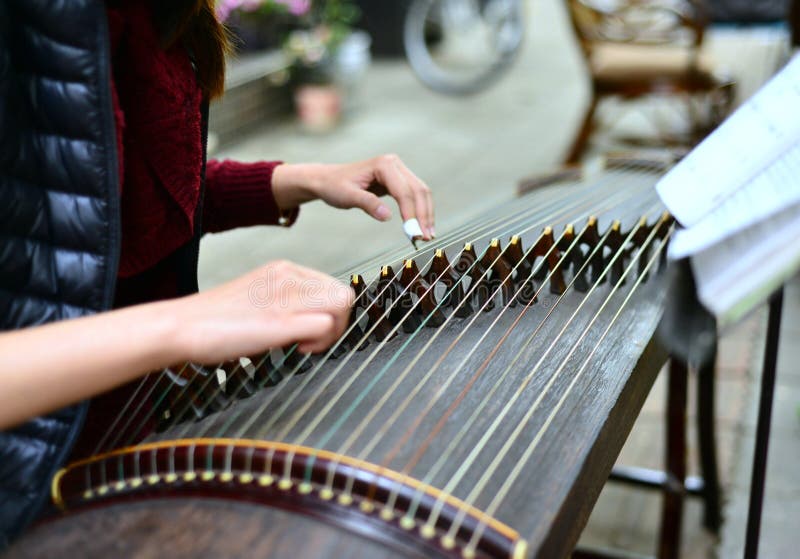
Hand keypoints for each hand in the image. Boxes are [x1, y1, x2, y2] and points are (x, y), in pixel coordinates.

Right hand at [172, 260, 353, 362]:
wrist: (182, 326)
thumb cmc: (215, 321)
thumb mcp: (260, 299)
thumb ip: (287, 302)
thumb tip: (312, 321)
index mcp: (283, 269)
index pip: (333, 285)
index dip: (330, 311)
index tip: (311, 329)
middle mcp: (289, 276)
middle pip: (344, 293)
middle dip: (338, 323)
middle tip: (313, 341)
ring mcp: (286, 296)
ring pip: (342, 304)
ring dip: (333, 331)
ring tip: (306, 344)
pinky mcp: (280, 320)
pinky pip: (325, 323)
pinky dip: (321, 341)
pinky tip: (298, 348)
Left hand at [272, 155, 434, 239]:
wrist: (327, 180)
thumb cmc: (334, 186)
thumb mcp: (347, 196)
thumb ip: (367, 204)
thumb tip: (387, 216)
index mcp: (384, 165)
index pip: (404, 191)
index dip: (412, 213)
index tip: (414, 233)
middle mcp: (394, 164)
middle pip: (418, 191)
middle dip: (423, 215)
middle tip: (425, 237)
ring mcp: (398, 171)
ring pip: (421, 193)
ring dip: (426, 214)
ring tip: (427, 235)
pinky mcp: (398, 181)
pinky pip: (414, 196)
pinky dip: (420, 211)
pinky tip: (421, 226)